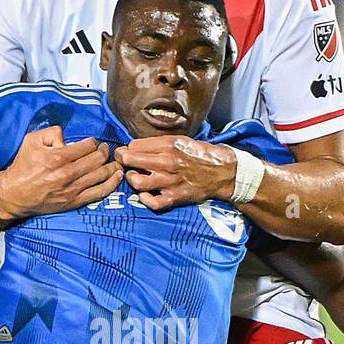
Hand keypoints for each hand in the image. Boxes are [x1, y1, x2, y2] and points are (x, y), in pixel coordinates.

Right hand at [0, 125, 119, 219]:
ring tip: (115, 161)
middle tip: (105, 149)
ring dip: (112, 166)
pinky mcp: (74, 202)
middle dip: (104, 152)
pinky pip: (100, 192)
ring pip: (102, 174)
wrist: (14, 194)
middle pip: (97, 159)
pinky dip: (112, 183)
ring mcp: (72, 189)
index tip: (93, 142)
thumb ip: (52, 132)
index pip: (87, 146)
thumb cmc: (23, 165)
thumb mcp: (32, 140)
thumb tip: (68, 137)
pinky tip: (118, 176)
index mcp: (58, 157)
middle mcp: (67, 173)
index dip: (93, 142)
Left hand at [116, 135, 235, 211]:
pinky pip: (152, 202)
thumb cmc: (198, 154)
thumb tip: (134, 147)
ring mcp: (170, 182)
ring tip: (134, 177)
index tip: (126, 152)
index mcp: (168, 145)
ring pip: (137, 182)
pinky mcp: (174, 197)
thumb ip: (157, 143)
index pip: (134, 146)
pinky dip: (144, 199)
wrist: (221, 171)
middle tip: (123, 163)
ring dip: (131, 179)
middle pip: (130, 160)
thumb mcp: (179, 140)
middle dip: (122, 161)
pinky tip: (145, 194)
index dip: (127, 149)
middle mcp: (167, 162)